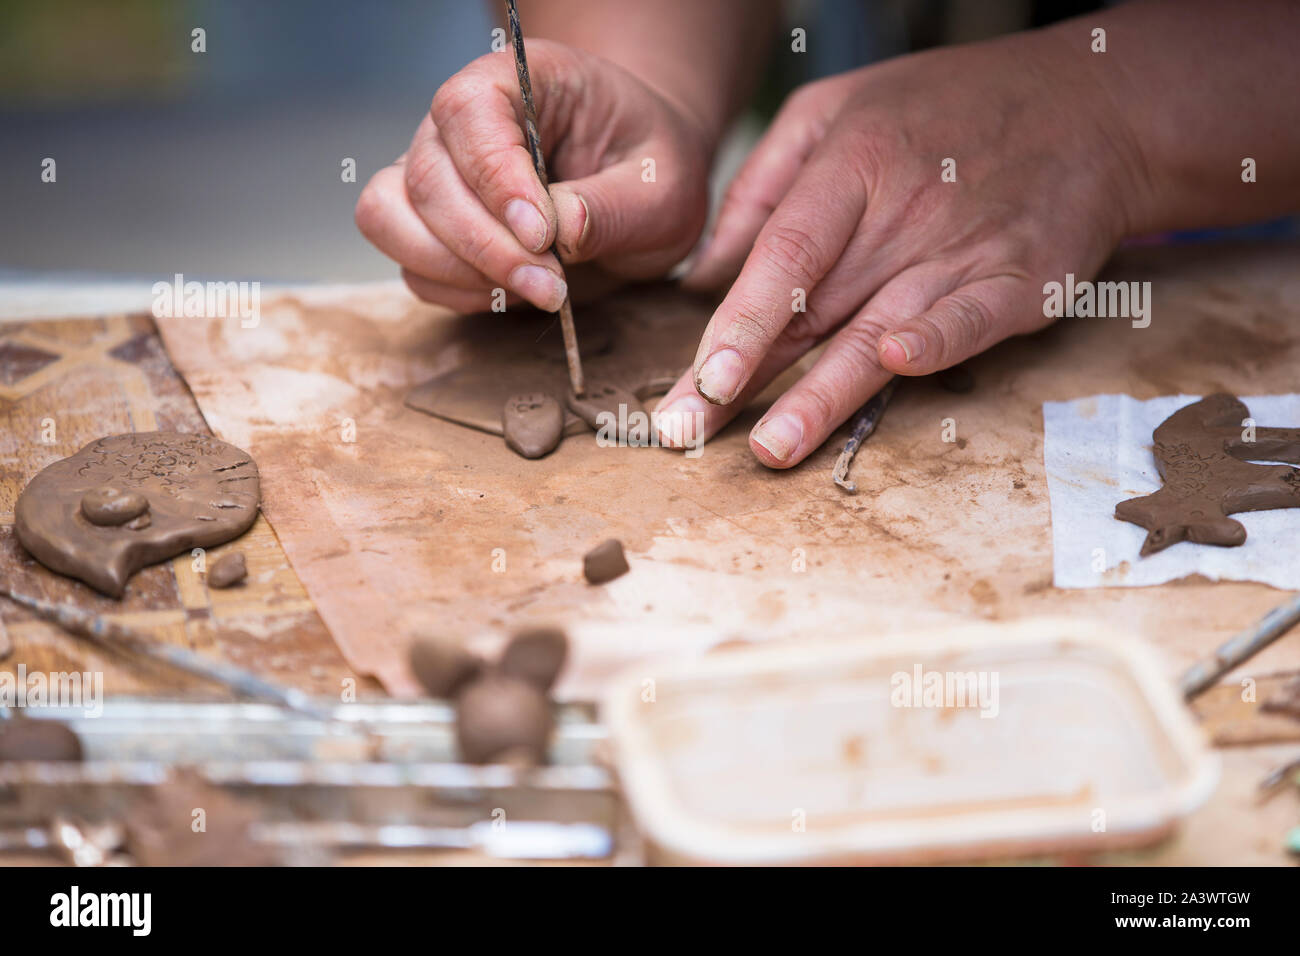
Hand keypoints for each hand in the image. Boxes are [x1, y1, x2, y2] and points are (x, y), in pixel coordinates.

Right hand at [355, 39, 711, 313]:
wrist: (639, 189)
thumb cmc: (646, 169)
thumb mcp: (661, 185)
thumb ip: (614, 205)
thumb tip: (561, 231)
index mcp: (518, 81)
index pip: (469, 112)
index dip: (494, 177)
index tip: (541, 234)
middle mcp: (460, 122)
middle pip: (426, 177)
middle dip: (485, 246)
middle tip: (552, 285)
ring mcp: (437, 174)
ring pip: (392, 219)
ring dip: (457, 271)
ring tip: (535, 290)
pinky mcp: (431, 228)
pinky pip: (412, 266)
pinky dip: (456, 291)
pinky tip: (513, 293)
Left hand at [656, 31, 1143, 466]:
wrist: (1087, 106)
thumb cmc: (942, 110)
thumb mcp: (835, 109)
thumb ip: (761, 187)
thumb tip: (702, 274)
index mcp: (851, 166)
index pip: (781, 254)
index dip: (737, 320)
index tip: (698, 378)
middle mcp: (901, 212)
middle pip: (812, 309)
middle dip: (747, 378)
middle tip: (690, 433)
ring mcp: (962, 249)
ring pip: (876, 333)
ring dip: (822, 395)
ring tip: (771, 448)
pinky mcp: (1017, 281)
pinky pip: (971, 317)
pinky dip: (939, 340)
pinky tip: (899, 364)